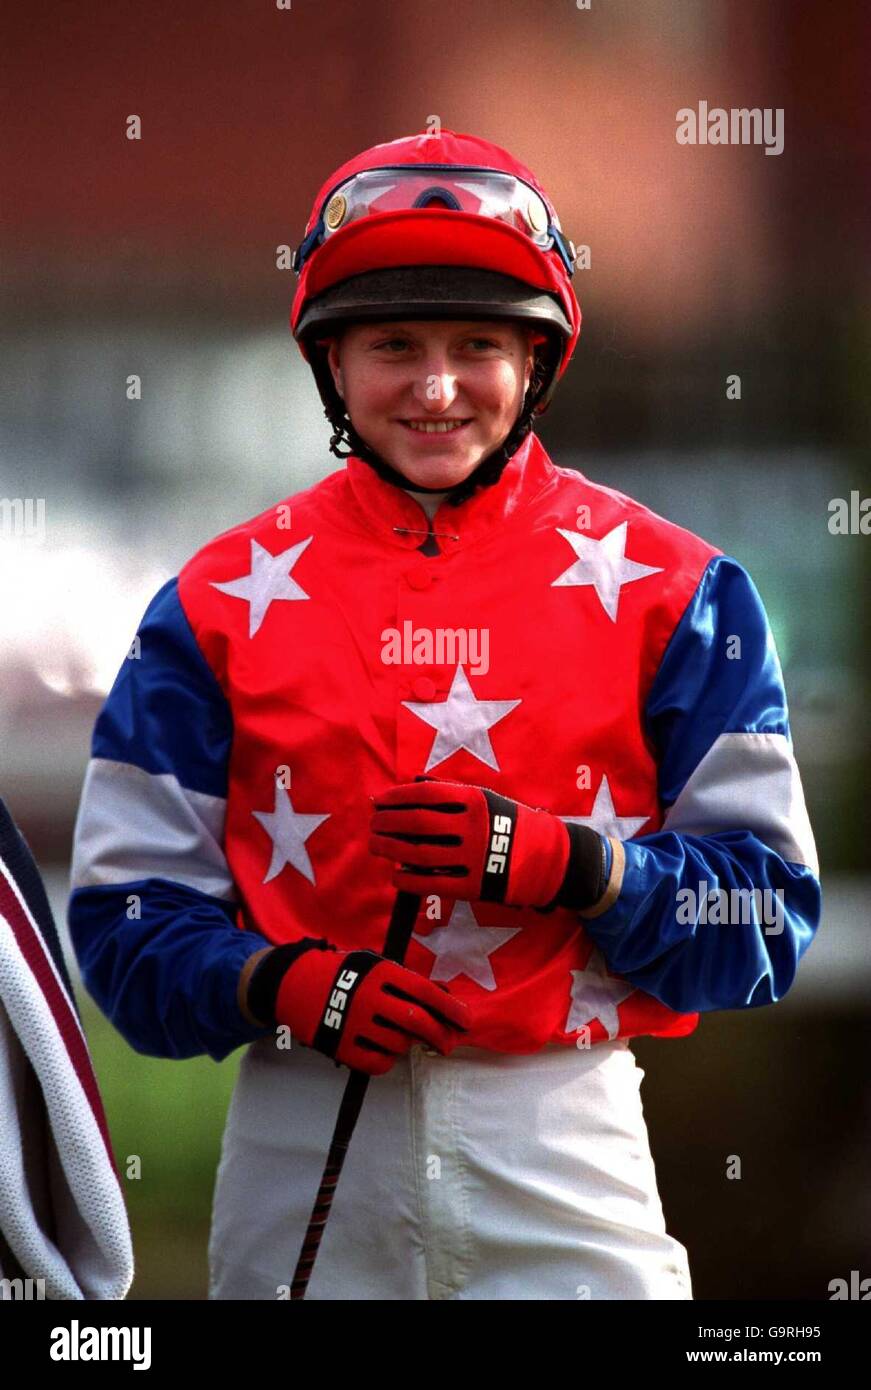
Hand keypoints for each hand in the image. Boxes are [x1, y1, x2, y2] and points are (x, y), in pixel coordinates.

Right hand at [245, 938, 470, 1075]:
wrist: (294, 986)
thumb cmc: (343, 974)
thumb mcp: (373, 966)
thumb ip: (405, 982)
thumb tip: (445, 999)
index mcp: (379, 973)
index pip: (424, 992)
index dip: (449, 1007)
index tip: (466, 1020)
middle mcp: (367, 998)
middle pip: (416, 1021)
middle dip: (440, 1035)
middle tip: (449, 1043)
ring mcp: (353, 1023)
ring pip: (399, 1044)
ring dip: (408, 1044)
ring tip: (401, 1037)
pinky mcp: (340, 1047)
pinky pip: (379, 1063)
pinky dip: (388, 1060)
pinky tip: (384, 1050)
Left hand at [369, 776, 605, 909]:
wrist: (545, 858)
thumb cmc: (509, 824)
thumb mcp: (486, 800)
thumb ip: (451, 796)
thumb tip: (409, 791)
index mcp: (473, 800)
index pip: (424, 794)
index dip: (396, 797)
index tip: (379, 801)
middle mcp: (471, 827)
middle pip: (415, 823)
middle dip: (387, 822)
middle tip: (373, 824)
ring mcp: (471, 858)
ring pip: (418, 853)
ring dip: (390, 848)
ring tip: (376, 845)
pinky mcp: (472, 886)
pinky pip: (431, 883)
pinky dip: (408, 878)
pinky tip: (396, 875)